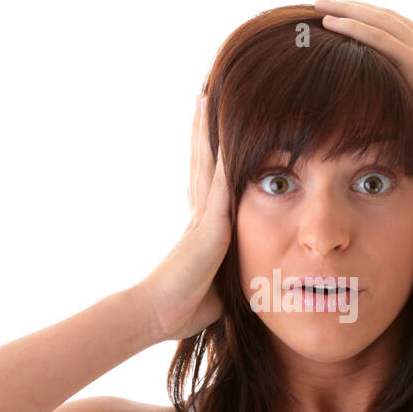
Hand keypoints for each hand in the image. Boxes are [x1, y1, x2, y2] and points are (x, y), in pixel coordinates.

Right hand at [138, 94, 232, 340]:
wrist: (160, 313)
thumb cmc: (186, 308)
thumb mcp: (218, 287)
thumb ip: (231, 275)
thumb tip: (252, 282)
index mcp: (202, 228)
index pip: (206, 183)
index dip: (208, 157)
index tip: (211, 134)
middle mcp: (200, 215)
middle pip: (202, 163)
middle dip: (203, 132)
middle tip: (203, 99)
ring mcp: (203, 216)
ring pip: (206, 164)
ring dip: (207, 131)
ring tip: (205, 98)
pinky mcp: (209, 224)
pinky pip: (218, 182)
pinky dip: (222, 156)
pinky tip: (225, 132)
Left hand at [314, 0, 412, 165]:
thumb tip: (398, 122)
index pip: (401, 29)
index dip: (372, 20)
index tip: (347, 16)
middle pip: (388, 17)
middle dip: (355, 7)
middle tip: (326, 3)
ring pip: (380, 20)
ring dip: (347, 10)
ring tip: (320, 4)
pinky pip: (379, 37)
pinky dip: (353, 27)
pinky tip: (330, 23)